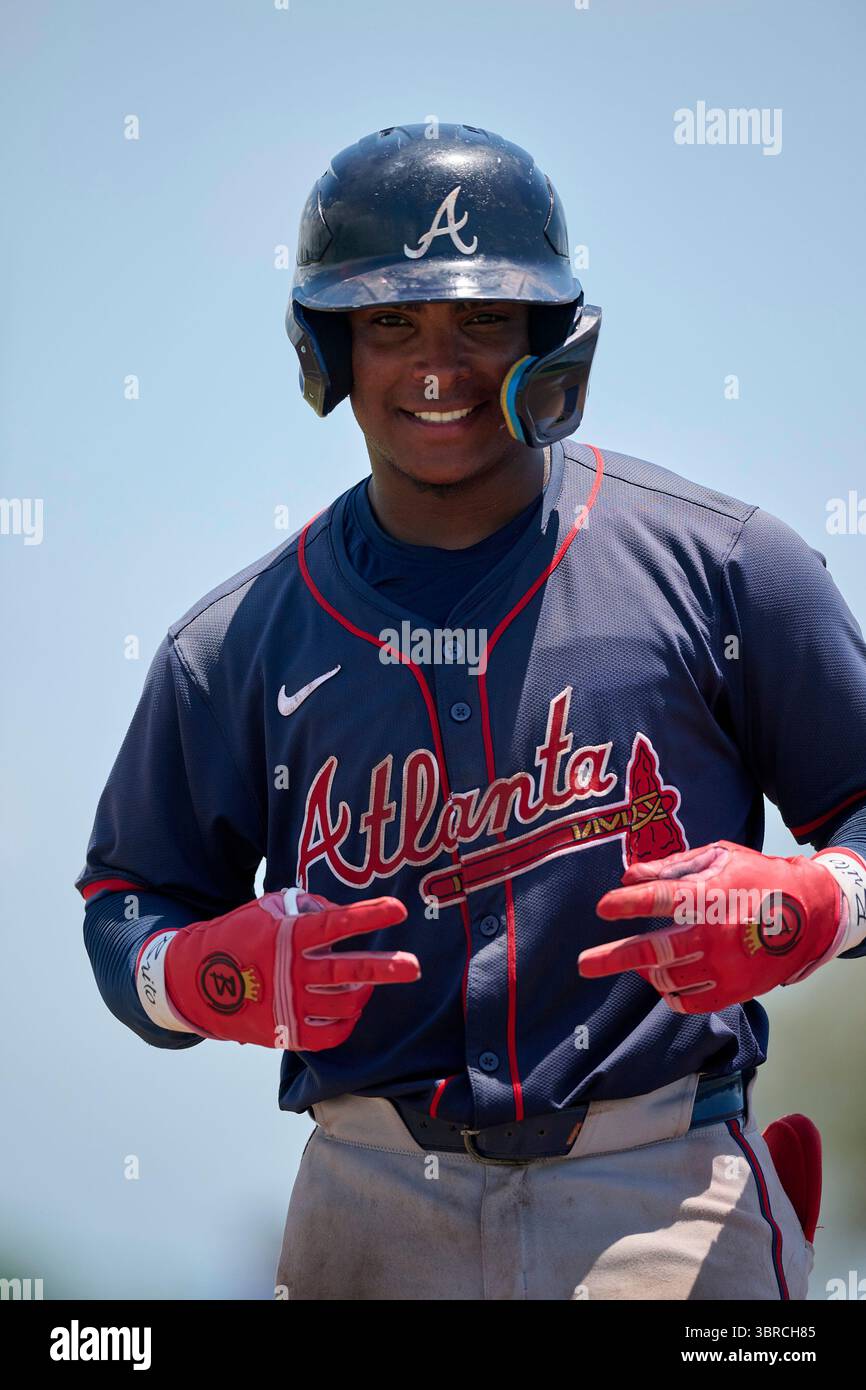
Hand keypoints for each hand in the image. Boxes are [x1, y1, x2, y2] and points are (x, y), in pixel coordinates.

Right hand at [142, 888, 419, 1048]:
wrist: (196, 982)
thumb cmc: (237, 937)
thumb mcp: (266, 909)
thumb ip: (306, 906)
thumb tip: (339, 911)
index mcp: (287, 937)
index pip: (336, 924)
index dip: (368, 916)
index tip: (399, 909)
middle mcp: (290, 973)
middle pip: (347, 972)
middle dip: (385, 968)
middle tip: (414, 966)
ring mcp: (288, 1007)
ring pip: (344, 1004)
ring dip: (363, 992)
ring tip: (367, 983)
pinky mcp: (285, 1033)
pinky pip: (330, 1035)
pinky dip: (346, 1022)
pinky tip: (350, 1009)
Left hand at [577, 840, 844, 1012]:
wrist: (811, 914)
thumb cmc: (758, 878)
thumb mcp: (718, 856)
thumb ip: (671, 866)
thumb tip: (629, 876)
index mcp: (710, 896)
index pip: (657, 899)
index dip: (625, 904)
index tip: (603, 908)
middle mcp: (715, 934)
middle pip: (653, 950)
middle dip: (614, 957)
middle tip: (584, 964)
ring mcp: (726, 967)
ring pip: (667, 978)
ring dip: (646, 971)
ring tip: (639, 962)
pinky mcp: (735, 991)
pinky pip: (690, 1002)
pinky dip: (670, 994)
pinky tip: (663, 982)